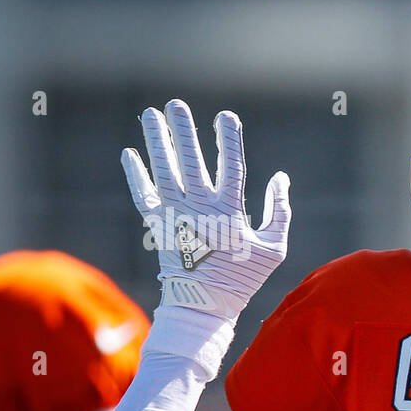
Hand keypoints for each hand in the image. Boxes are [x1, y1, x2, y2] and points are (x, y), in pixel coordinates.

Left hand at [122, 99, 290, 321]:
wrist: (203, 305)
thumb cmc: (243, 278)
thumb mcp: (274, 248)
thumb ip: (279, 211)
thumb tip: (280, 178)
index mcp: (230, 212)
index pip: (231, 166)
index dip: (229, 139)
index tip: (226, 116)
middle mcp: (200, 208)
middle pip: (190, 160)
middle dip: (184, 131)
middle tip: (177, 105)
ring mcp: (175, 215)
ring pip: (164, 170)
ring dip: (157, 141)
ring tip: (151, 115)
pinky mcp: (157, 225)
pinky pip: (143, 194)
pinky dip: (136, 174)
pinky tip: (130, 153)